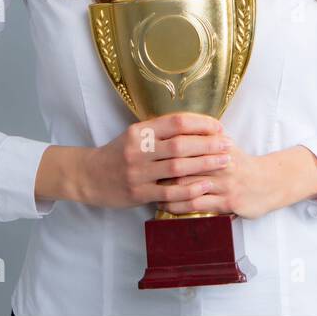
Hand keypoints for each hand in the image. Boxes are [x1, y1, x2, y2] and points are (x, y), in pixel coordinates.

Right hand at [80, 112, 235, 210]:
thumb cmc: (117, 154)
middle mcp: (138, 149)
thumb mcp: (134, 136)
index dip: (200, 124)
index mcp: (139, 131)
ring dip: (205, 164)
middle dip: (208, 144)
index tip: (218, 127)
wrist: (88, 176)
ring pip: (178, 167)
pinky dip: (189, 188)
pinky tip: (206, 185)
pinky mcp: (138, 193)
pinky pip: (169, 191)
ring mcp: (138, 172)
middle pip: (181, 144)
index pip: (176, 122)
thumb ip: (159, 132)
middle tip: (228, 144)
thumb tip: (194, 127)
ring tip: (225, 162)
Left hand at [156, 133, 280, 219]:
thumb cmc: (241, 164)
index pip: (185, 141)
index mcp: (217, 144)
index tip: (146, 152)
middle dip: (160, 170)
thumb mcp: (225, 145)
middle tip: (143, 174)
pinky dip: (178, 206)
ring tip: (151, 191)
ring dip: (166, 190)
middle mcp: (220, 162)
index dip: (163, 147)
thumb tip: (174, 129)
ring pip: (187, 185)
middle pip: (182, 163)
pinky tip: (166, 207)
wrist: (270, 182)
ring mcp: (224, 183)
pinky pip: (197, 205)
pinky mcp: (228, 201)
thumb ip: (203, 138)